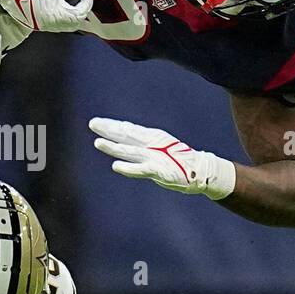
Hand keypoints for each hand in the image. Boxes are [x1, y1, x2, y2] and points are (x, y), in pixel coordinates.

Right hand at [0, 0, 92, 32]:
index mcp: (54, 14)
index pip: (79, 15)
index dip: (86, 3)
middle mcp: (46, 23)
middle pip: (72, 24)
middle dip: (79, 12)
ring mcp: (37, 24)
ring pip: (60, 26)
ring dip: (68, 16)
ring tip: (69, 2)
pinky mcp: (30, 22)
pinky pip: (49, 25)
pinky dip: (57, 18)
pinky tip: (55, 5)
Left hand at [89, 117, 236, 199]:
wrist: (202, 171)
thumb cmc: (179, 160)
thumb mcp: (159, 149)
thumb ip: (142, 146)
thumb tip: (125, 142)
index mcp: (152, 138)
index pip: (128, 130)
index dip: (112, 126)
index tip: (97, 122)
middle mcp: (151, 144)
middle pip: (126, 135)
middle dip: (109, 130)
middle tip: (93, 123)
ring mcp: (155, 157)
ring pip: (130, 151)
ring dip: (113, 147)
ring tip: (98, 143)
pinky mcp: (159, 170)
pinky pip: (141, 169)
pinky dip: (128, 168)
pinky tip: (115, 166)